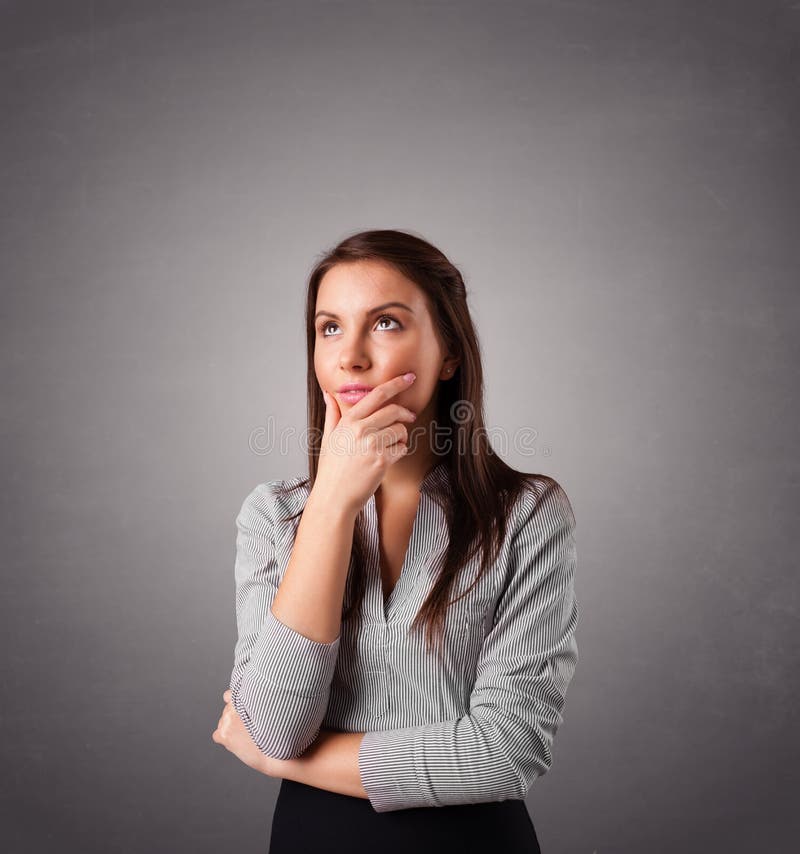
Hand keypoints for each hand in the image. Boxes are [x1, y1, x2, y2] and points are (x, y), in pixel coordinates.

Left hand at [212, 689, 280, 776]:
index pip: (230, 695)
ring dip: (231, 727)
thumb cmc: (276, 729)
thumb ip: (250, 700)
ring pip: (223, 722)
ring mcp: (227, 720)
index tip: (244, 708)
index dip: (237, 702)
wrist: (278, 751)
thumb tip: (229, 698)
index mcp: (244, 697)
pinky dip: (225, 738)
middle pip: (227, 710)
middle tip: (249, 726)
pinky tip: (237, 741)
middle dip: (236, 717)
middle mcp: (234, 705)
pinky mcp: (223, 734)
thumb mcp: (266, 707)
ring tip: (247, 735)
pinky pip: (217, 735)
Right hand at [317, 372, 417, 514]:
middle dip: (405, 413)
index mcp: (349, 421)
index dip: (396, 383)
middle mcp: (360, 429)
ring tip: (389, 446)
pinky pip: (402, 448)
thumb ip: (333, 414)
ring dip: (401, 437)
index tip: (409, 377)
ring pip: (400, 430)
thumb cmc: (332, 469)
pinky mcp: (382, 460)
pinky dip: (400, 452)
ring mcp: (372, 444)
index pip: (377, 394)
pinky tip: (388, 458)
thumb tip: (328, 394)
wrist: (334, 497)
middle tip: (410, 417)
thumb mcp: (329, 438)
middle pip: (393, 410)